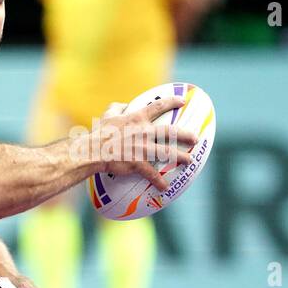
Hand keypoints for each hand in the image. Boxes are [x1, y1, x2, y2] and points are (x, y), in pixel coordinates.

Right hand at [79, 95, 197, 191]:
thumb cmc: (98, 133)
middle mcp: (144, 132)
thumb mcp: (107, 115)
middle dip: (186, 134)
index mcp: (137, 118)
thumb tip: (123, 105)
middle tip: (195, 138)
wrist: (92, 151)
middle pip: (171, 132)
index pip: (159, 106)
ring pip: (168, 152)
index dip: (172, 102)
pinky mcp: (138, 163)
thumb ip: (117, 108)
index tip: (182, 101)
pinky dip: (158, 181)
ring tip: (190, 160)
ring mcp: (142, 148)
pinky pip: (151, 174)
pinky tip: (165, 187)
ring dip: (181, 157)